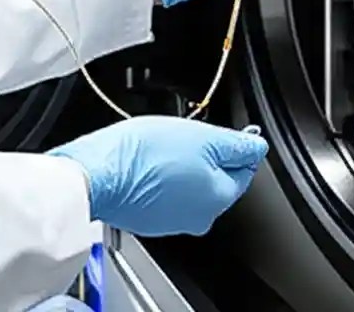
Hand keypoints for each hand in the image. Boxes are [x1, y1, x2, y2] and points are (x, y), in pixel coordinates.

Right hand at [47, 116, 267, 236]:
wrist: (95, 175)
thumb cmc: (142, 155)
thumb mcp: (201, 137)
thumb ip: (237, 145)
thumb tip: (258, 148)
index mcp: (218, 198)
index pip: (243, 170)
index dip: (235, 145)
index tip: (218, 131)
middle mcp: (199, 217)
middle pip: (215, 179)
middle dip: (203, 156)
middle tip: (181, 138)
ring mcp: (171, 221)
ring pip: (188, 185)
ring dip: (180, 166)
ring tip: (159, 149)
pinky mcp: (147, 218)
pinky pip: (164, 193)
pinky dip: (159, 178)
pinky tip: (145, 164)